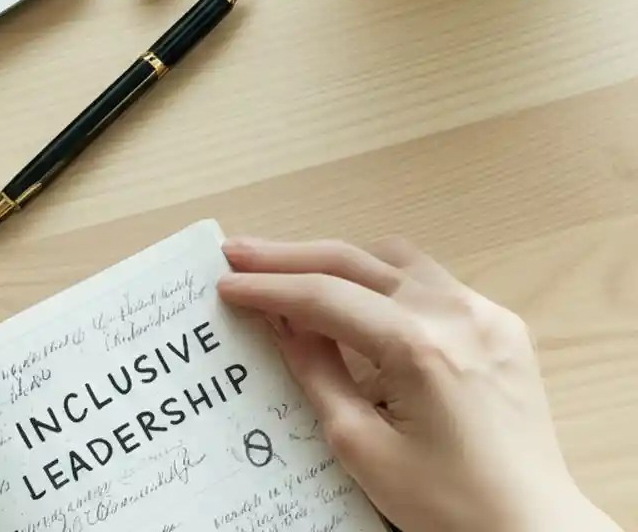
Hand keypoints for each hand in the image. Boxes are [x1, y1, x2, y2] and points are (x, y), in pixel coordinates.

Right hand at [217, 237, 620, 531]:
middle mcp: (457, 314)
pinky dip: (383, 284)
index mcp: (420, 346)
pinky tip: (356, 304)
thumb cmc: (447, 505)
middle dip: (291, 256)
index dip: (269, 288)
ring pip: (396, 260)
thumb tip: (281, 322)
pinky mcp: (502, 327)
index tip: (225, 282)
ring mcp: (487, 315)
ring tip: (291, 272)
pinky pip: (431, 284)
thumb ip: (317, 373)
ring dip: (339, 262)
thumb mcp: (360, 447)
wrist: (532, 530)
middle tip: (238, 253)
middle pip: (356, 261)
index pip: (325, 297)